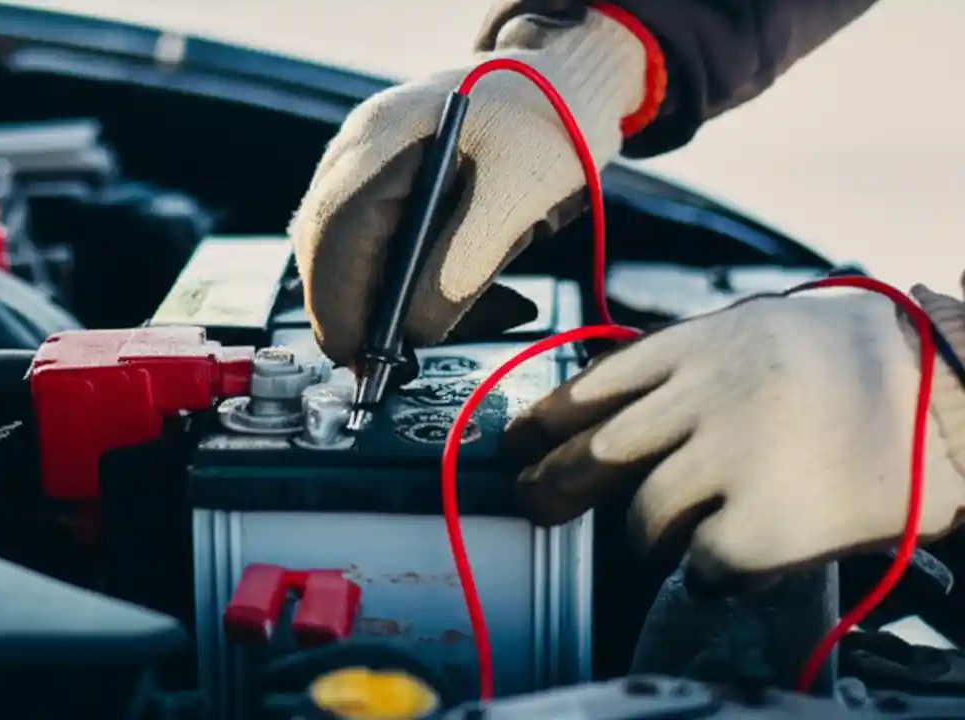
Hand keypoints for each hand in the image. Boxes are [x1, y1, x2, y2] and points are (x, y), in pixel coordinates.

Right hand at [289, 8, 648, 365]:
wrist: (567, 86)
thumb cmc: (550, 132)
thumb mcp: (514, 208)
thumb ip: (459, 273)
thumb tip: (411, 335)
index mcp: (381, 139)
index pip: (331, 235)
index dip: (337, 306)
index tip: (357, 361)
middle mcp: (358, 147)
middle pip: (325, 246)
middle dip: (353, 311)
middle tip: (384, 365)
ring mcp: (365, 161)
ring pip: (346, 250)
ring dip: (382, 300)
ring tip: (431, 330)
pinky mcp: (384, 179)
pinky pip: (374, 240)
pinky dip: (403, 280)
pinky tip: (446, 294)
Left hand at [505, 291, 964, 589]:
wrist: (956, 398)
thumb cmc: (863, 362)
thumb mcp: (762, 329)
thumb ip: (687, 360)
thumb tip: (608, 401)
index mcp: (700, 346)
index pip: (590, 388)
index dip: (543, 422)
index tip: (517, 443)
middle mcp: (703, 399)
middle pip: (596, 454)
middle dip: (553, 485)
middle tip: (536, 502)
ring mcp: (730, 463)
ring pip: (643, 518)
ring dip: (651, 534)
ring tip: (686, 531)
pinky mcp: (761, 527)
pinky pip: (699, 565)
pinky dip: (708, 570)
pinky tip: (736, 557)